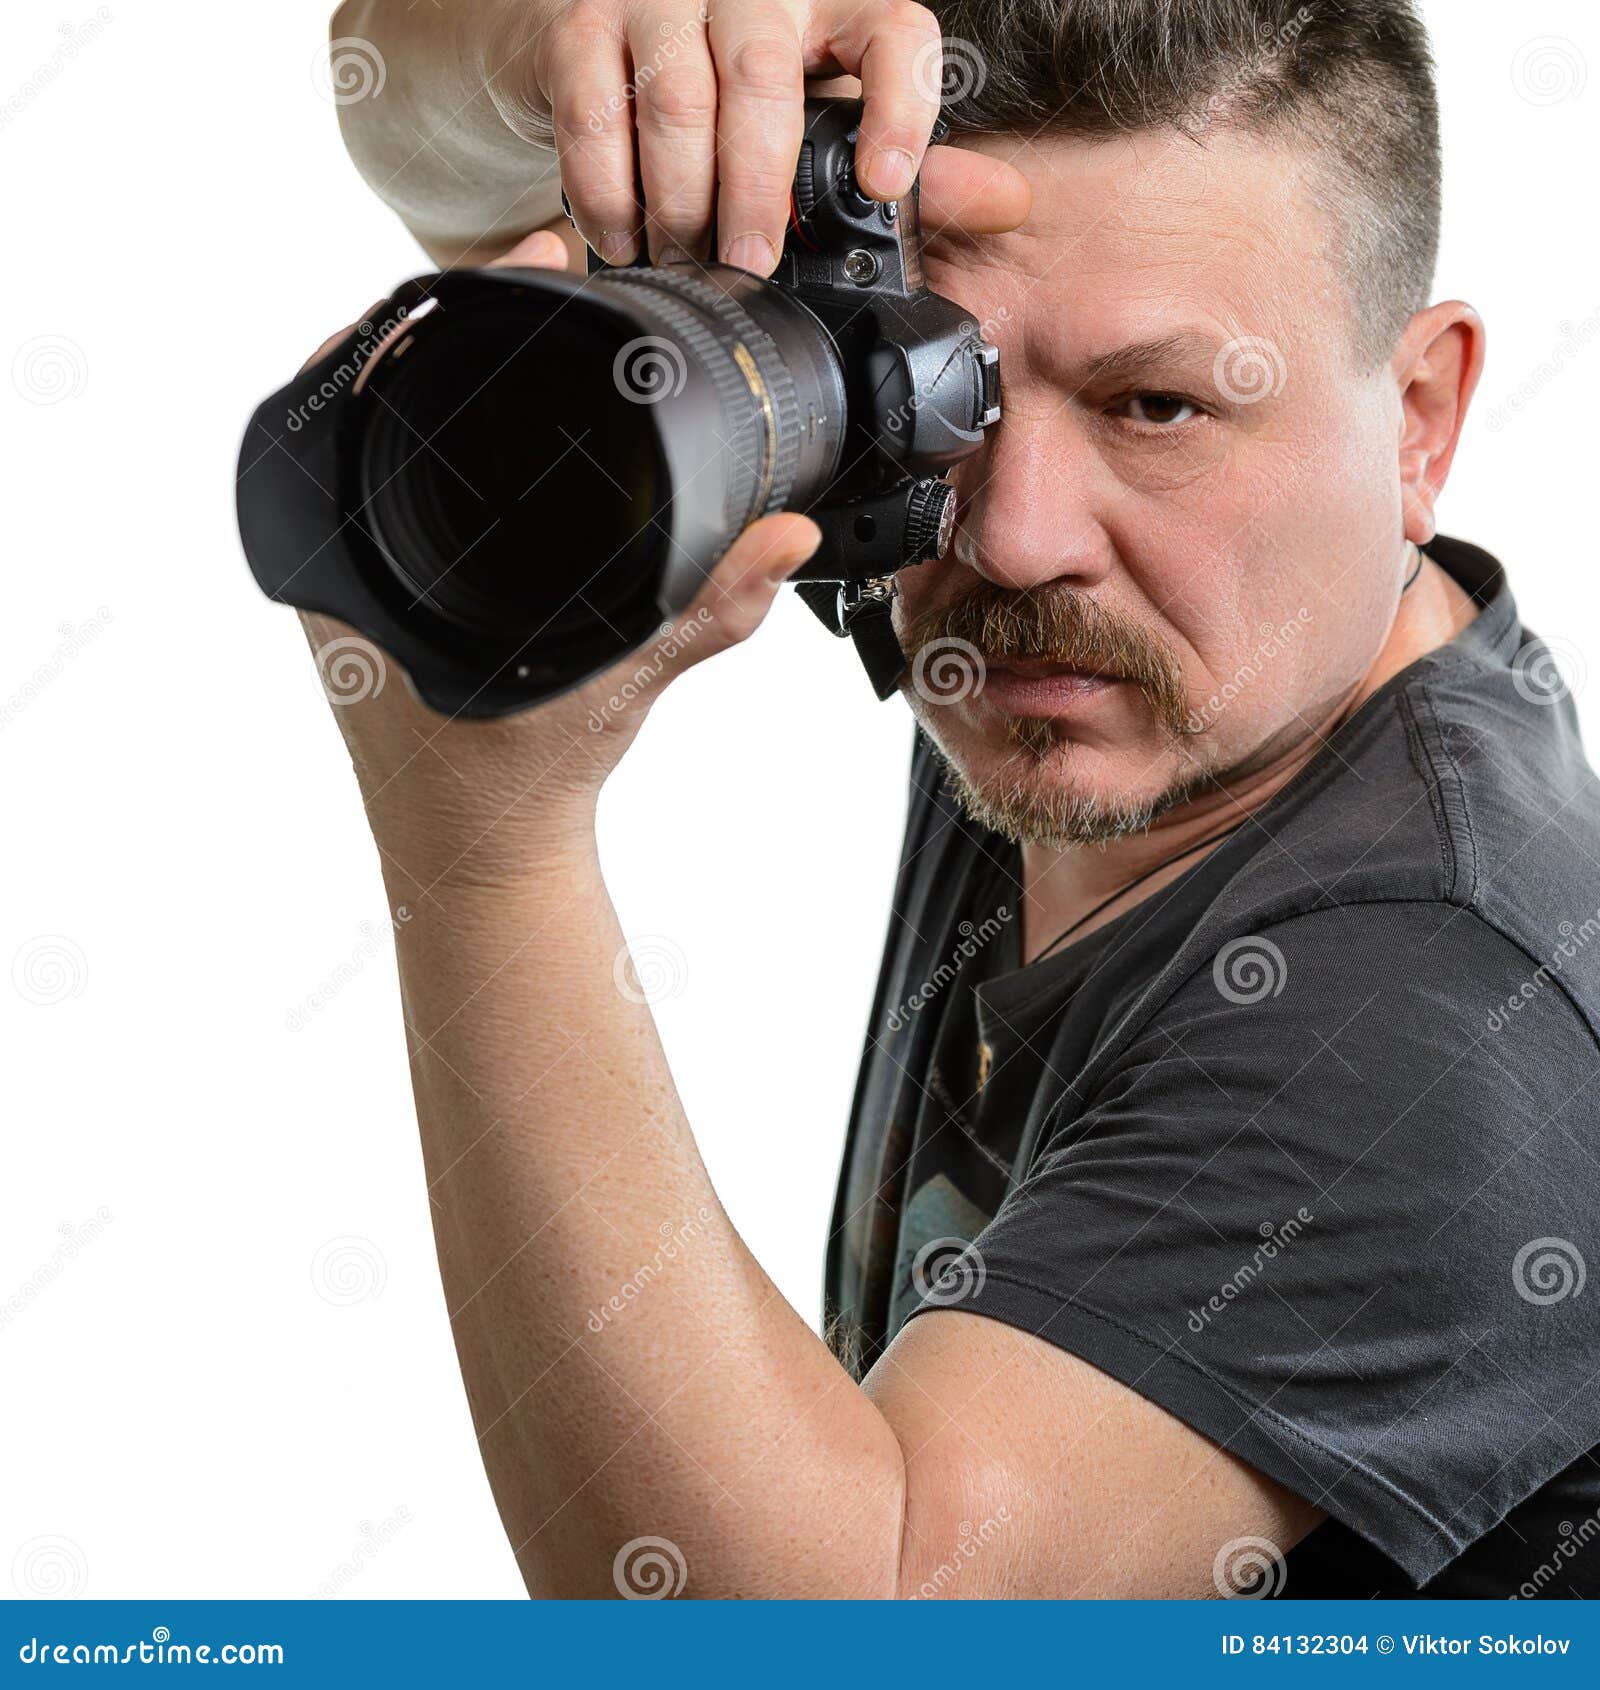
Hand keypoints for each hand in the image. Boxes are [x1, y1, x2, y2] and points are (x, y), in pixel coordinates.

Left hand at [301, 228, 821, 898]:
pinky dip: (448, 443)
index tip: (509, 269)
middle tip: (538, 279)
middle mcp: (339, 564)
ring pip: (385, 444)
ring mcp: (353, 581)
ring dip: (448, 383)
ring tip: (526, 330)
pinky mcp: (383, 600)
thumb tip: (784, 541)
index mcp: (360, 568)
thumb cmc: (512, 792)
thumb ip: (703, 611)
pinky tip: (507, 424)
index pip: (354, 387)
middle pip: (372, 399)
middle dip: (454, 332)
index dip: (425, 310)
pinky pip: (401, 492)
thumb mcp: (609, 687)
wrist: (480, 865)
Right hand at [490, 0, 1029, 268]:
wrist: (611, 26)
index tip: (885, 185)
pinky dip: (608, 193)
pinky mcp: (580, 26)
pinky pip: (595, 117)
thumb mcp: (830, 110)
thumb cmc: (736, 84)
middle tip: (752, 266)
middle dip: (755, 190)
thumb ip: (906, 152)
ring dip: (680, 202)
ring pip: (676, 101)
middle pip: (762, 79)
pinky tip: (625, 240)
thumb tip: (1002, 202)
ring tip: (687, 262)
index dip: (900, 107)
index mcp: (834, 4)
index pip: (892, 33)